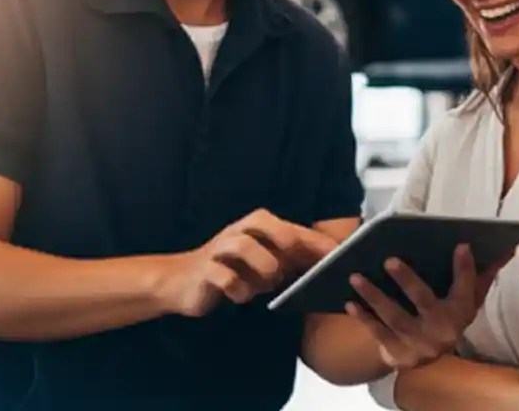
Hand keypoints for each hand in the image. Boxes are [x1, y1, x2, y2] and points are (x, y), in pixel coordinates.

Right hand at [160, 209, 336, 317]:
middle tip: (298, 256)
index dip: (313, 239)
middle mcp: (238, 232)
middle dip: (284, 236)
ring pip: (243, 245)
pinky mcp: (205, 271)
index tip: (336, 253)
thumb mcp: (262, 264)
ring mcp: (219, 249)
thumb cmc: (231, 270)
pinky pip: (223, 276)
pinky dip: (236, 288)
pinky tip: (241, 296)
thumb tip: (325, 268)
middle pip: (262, 221)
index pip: (290, 228)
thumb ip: (289, 261)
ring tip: (269, 283)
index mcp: (255, 229)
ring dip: (262, 264)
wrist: (182, 281)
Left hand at [343, 244, 510, 370]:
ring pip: (395, 318)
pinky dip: (363, 318)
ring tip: (355, 275)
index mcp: (462, 311)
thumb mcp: (469, 298)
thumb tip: (508, 246)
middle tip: (388, 259)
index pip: (467, 287)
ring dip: (374, 297)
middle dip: (407, 281)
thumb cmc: (447, 315)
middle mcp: (443, 331)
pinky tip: (349, 302)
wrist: (425, 356)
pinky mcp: (399, 355)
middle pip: (424, 302)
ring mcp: (420, 345)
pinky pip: (378, 334)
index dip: (465, 267)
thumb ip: (483, 272)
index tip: (461, 244)